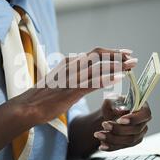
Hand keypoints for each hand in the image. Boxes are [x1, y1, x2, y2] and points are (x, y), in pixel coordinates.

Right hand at [9, 48, 137, 125]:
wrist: (28, 107)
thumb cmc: (42, 97)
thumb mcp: (58, 80)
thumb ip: (70, 73)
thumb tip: (79, 67)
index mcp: (69, 63)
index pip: (94, 53)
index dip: (111, 52)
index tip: (123, 53)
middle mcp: (71, 66)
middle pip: (99, 55)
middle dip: (118, 55)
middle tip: (132, 58)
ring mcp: (71, 78)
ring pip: (98, 67)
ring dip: (117, 65)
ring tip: (131, 66)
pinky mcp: (71, 91)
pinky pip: (92, 82)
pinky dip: (107, 79)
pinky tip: (119, 78)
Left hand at [94, 98, 151, 151]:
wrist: (108, 116)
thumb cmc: (113, 106)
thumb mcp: (111, 100)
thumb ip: (113, 101)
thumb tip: (118, 109)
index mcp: (142, 109)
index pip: (145, 115)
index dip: (134, 119)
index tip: (120, 120)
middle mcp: (143, 123)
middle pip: (135, 130)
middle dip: (118, 129)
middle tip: (104, 124)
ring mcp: (138, 135)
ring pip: (128, 141)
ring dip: (112, 138)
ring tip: (99, 134)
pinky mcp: (130, 143)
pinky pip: (122, 147)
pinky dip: (111, 147)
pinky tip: (102, 145)